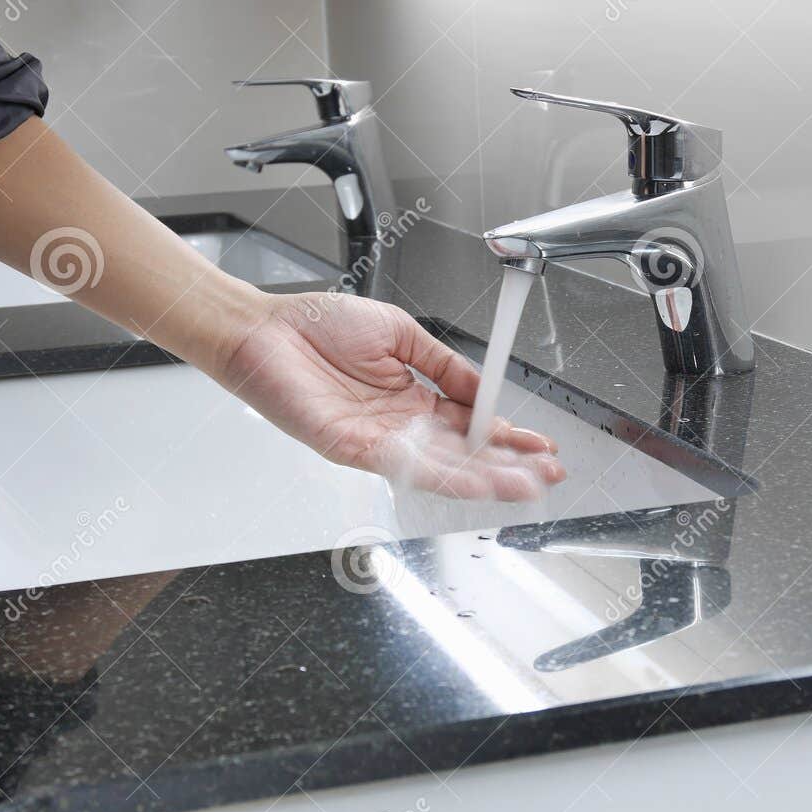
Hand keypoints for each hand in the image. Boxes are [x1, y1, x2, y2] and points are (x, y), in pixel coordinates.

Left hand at [214, 290, 565, 500]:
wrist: (265, 328)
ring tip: (523, 486)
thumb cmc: (317, 325)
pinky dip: (442, 472)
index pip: (471, 425)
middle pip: (463, 454)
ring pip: (441, 467)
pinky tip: (473, 478)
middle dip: (508, 465)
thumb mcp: (401, 333)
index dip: (507, 436)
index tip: (540, 444)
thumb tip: (484, 388)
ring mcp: (378, 441)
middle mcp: (400, 426)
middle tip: (546, 475)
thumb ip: (444, 364)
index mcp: (413, 397)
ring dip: (485, 478)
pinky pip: (404, 464)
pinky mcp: (352, 448)